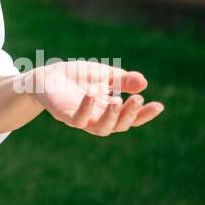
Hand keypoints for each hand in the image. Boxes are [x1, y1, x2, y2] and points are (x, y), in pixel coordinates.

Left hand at [23, 60, 162, 133]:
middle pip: (118, 126)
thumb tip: (144, 82)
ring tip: (118, 100)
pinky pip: (77, 119)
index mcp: (109, 109)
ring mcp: (81, 119)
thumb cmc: (76, 77)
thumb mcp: (104, 75)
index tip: (159, 105)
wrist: (46, 77)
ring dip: (111, 117)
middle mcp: (97, 118)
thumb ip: (122, 80)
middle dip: (130, 114)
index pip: (130, 117)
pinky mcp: (64, 115)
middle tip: (139, 99)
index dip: (145, 114)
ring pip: (101, 129)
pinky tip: (93, 96)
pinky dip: (86, 109)